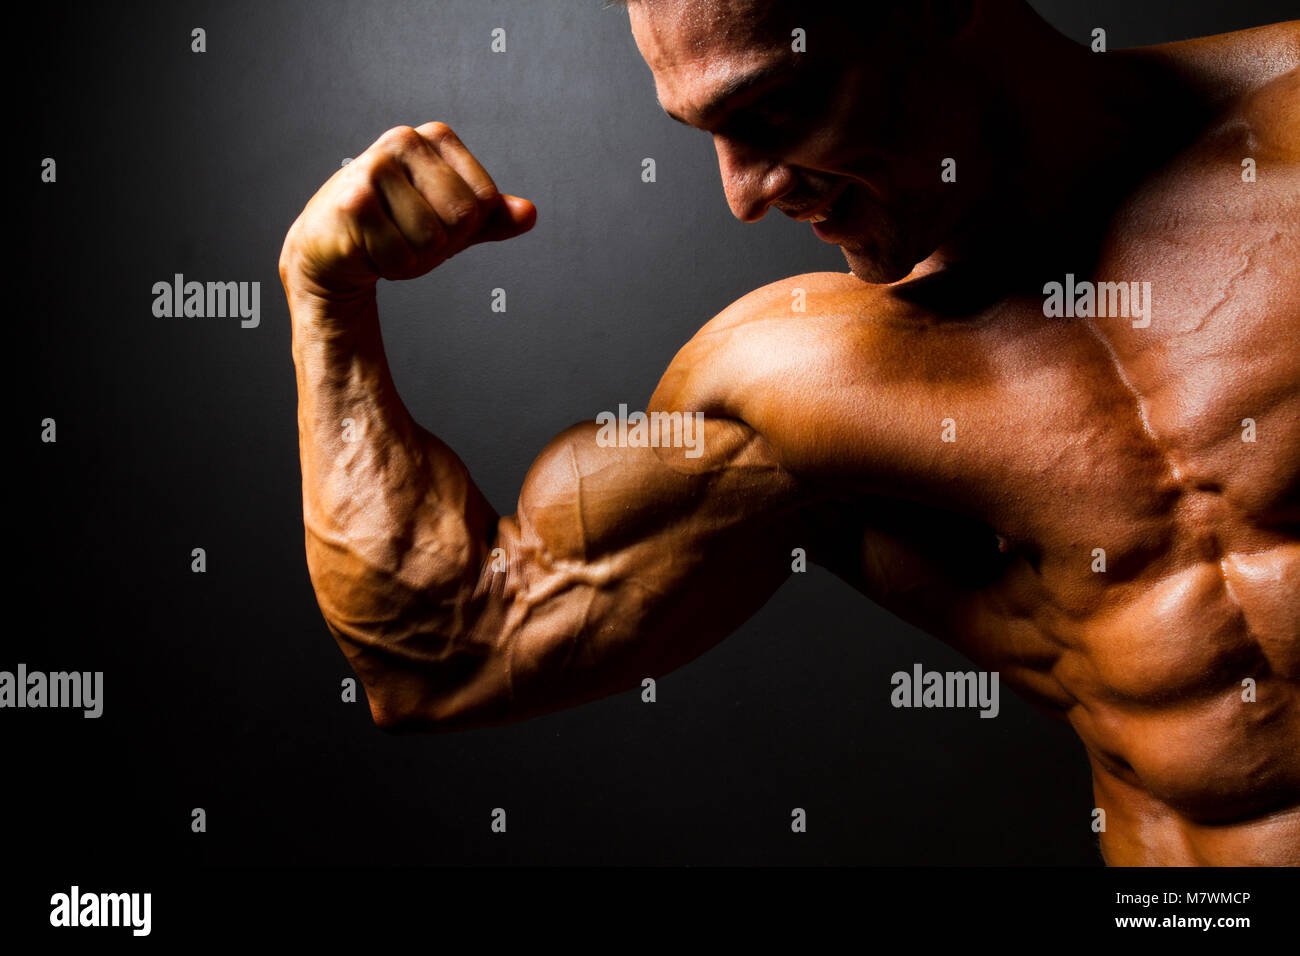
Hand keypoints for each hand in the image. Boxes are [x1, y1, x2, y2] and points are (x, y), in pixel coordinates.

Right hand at [279, 122, 536, 301]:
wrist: (331, 250)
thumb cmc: (396, 230)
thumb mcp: (451, 222)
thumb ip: (491, 218)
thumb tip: (530, 214)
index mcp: (436, 136)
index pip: (486, 200)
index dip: (466, 228)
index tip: (431, 220)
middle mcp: (405, 139)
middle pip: (462, 217)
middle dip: (440, 244)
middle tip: (406, 236)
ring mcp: (375, 166)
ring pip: (432, 239)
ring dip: (414, 259)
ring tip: (386, 242)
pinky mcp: (353, 202)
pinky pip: (402, 256)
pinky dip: (391, 268)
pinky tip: (368, 251)